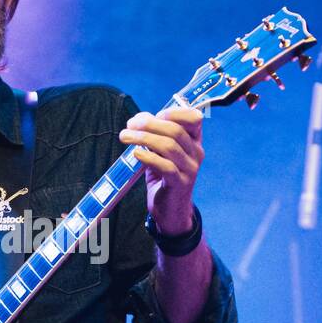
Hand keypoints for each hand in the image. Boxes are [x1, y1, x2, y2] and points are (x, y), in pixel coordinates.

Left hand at [118, 107, 204, 234]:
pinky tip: (135, 154)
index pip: (194, 118)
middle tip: (129, 126)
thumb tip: (137, 120)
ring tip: (124, 137)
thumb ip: (152, 136)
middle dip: (149, 124)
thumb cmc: (163, 177)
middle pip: (176, 130)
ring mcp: (190, 169)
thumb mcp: (159, 153)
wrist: (169, 210)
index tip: (148, 116)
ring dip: (143, 138)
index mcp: (194, 141)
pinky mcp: (180, 184)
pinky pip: (166, 166)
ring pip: (169, 146)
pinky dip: (149, 157)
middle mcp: (196, 153)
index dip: (172, 112)